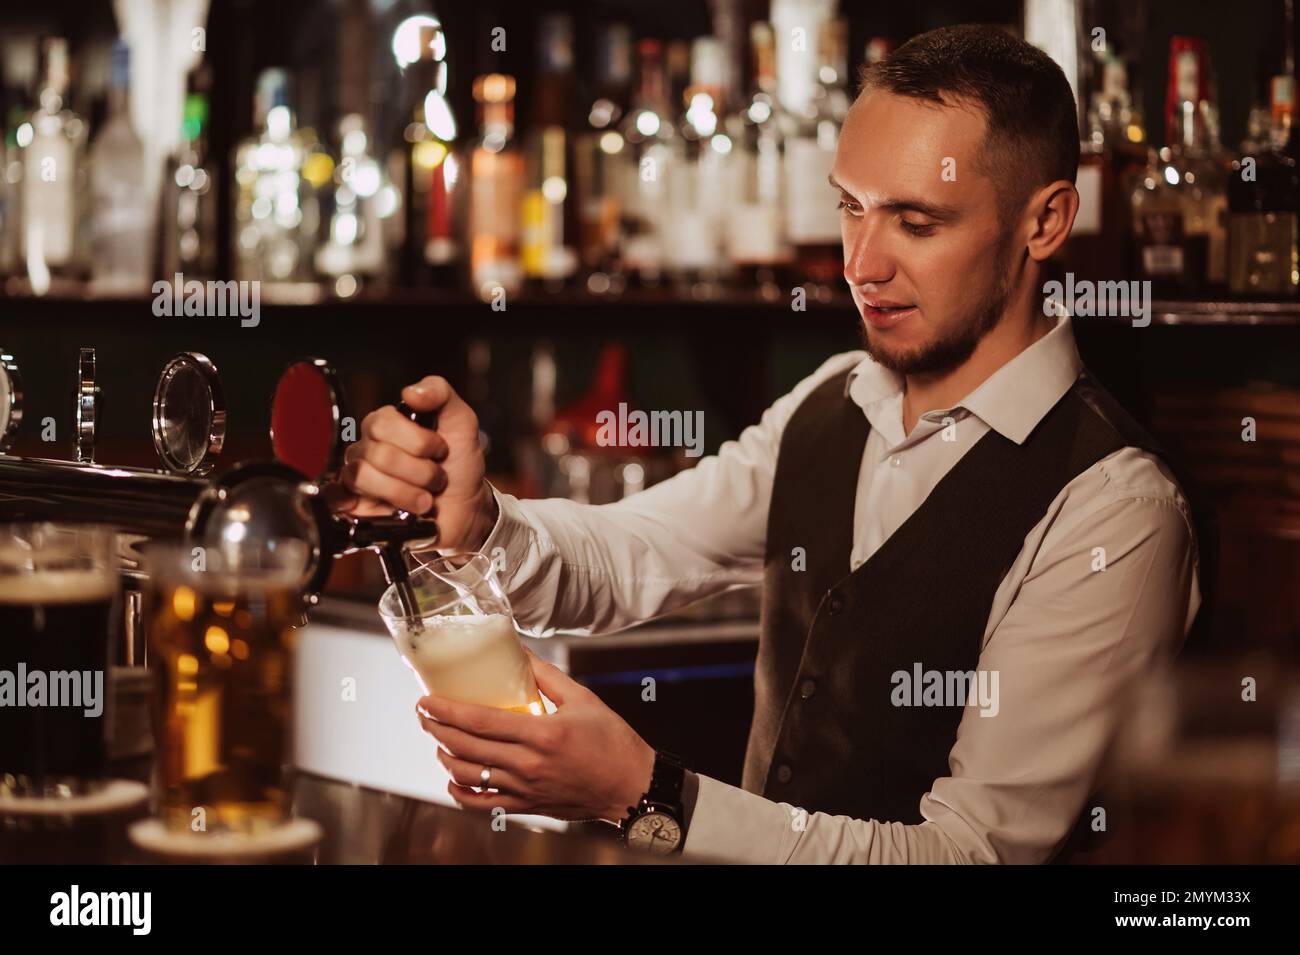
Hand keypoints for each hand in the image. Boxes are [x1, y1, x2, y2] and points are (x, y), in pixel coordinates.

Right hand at [333, 375, 496, 550]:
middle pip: (379, 454)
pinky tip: (389, 510)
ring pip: (362, 477)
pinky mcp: (355, 507)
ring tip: (425, 499)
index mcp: (385, 424)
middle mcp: (367, 448)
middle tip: (437, 478)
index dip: (418, 441)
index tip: (440, 450)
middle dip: (420, 471)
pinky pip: (339, 498)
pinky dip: (365, 504)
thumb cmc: (459, 466)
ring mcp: (358, 477)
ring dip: (406, 493)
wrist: (466, 510)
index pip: (383, 423)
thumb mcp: (461, 422)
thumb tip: (410, 392)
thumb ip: (440, 394)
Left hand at [416, 649, 656, 823]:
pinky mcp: (528, 806)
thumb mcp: (584, 699)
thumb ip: (548, 676)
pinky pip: (482, 804)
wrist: (631, 786)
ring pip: (468, 776)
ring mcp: (525, 788)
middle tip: (425, 714)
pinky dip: (460, 792)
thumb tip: (520, 652)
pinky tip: (454, 777)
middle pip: (466, 747)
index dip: (447, 710)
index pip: (480, 721)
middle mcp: (529, 764)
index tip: (427, 700)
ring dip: (445, 756)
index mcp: (542, 734)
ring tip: (439, 740)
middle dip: (436, 729)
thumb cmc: (612, 742)